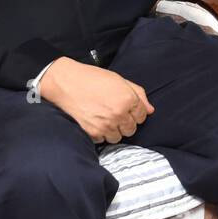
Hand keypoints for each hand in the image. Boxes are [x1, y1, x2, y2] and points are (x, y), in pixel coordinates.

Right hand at [38, 57, 154, 143]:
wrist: (67, 83)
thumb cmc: (93, 78)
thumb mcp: (119, 80)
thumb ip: (138, 94)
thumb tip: (150, 110)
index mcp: (128, 99)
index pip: (142, 116)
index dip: (136, 112)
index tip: (127, 109)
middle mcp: (119, 114)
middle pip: (132, 129)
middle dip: (126, 123)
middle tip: (115, 113)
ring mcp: (106, 125)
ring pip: (118, 137)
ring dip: (114, 130)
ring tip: (105, 117)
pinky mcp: (93, 133)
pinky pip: (103, 140)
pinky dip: (101, 133)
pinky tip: (95, 121)